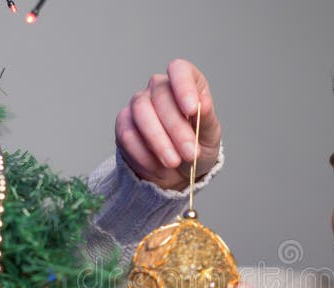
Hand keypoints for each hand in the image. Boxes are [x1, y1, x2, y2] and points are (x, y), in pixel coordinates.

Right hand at [115, 59, 221, 190]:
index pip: (179, 70)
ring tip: (174, 162)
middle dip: (176, 128)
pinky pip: (128, 134)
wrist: (178, 171)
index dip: (184, 86)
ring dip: (159, 141)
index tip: (192, 109)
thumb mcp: (210, 136)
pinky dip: (144, 153)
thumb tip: (203, 103)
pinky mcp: (124, 124)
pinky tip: (158, 166)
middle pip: (160, 97)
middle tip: (190, 153)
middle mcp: (159, 88)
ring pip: (141, 113)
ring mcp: (139, 104)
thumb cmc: (197, 146)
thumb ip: (207, 119)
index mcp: (186, 82)